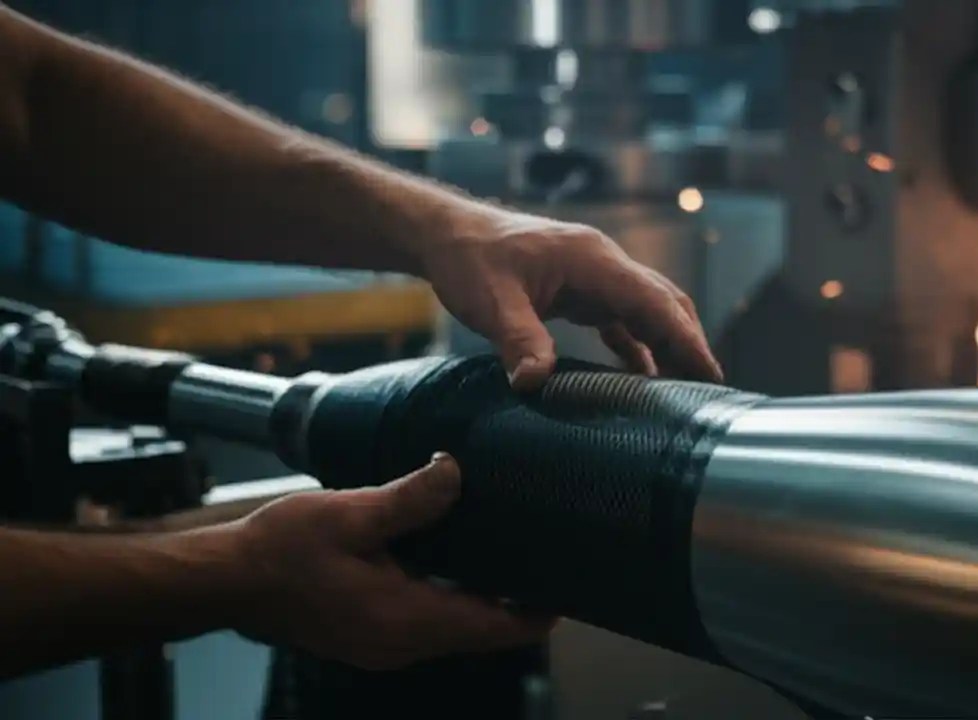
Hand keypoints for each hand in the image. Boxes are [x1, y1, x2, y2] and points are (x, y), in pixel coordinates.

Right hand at [229, 454, 552, 669]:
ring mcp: (385, 646)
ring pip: (455, 629)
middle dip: (517, 604)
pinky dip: (454, 598)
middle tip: (549, 559)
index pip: (492, 629)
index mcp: (406, 621)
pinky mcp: (370, 635)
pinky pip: (429, 623)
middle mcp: (402, 645)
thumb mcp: (350, 513)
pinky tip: (461, 560)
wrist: (223, 582)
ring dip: (485, 600)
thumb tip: (457, 472)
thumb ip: (409, 500)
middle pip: (480, 633)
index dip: (536, 614)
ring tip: (515, 555)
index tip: (569, 587)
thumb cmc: (281, 549)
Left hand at [420, 202, 723, 390]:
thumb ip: (519, 338)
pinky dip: (637, 345)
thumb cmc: (469, 259)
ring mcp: (594, 276)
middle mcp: (603, 265)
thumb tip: (535, 382)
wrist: (448, 234)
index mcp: (593, 261)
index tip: (710, 372)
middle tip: (709, 390)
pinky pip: (622, 318)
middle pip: (664, 304)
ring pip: (647, 310)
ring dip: (667, 345)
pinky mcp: (581, 290)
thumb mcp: (491, 301)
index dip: (685, 338)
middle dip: (688, 344)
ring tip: (685, 389)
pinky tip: (643, 376)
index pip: (654, 302)